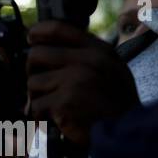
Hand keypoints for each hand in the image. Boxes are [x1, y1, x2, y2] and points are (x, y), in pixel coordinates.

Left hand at [26, 21, 140, 146]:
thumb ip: (84, 56)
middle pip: (36, 55)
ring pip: (32, 82)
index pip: (58, 28)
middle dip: (33, 71)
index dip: (37, 32)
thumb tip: (47, 48)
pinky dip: (40, 116)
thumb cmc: (116, 102)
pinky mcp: (64, 100)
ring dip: (37, 97)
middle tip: (41, 85)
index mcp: (97, 49)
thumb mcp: (110, 68)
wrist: (126, 129)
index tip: (30, 38)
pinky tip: (54, 119)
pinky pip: (35, 106)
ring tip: (53, 106)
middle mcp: (86, 60)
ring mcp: (74, 79)